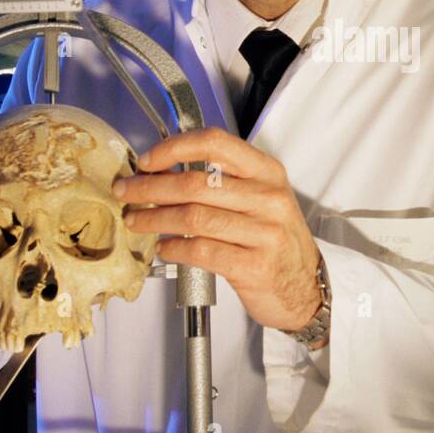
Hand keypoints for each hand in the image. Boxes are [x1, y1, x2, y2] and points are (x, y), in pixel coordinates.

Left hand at [114, 127, 322, 332]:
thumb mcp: (262, 200)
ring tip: (136, 220)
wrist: (305, 288)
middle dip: (151, 186)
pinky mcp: (255, 266)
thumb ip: (224, 182)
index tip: (148, 160)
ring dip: (154, 218)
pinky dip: (174, 248)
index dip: (175, 148)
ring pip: (194, 217)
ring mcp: (265, 232)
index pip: (216, 144)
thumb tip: (164, 172)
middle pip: (196, 183)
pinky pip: (202, 251)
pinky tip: (164, 247)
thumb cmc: (276, 241)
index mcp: (268, 173)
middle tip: (127, 191)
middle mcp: (269, 198)